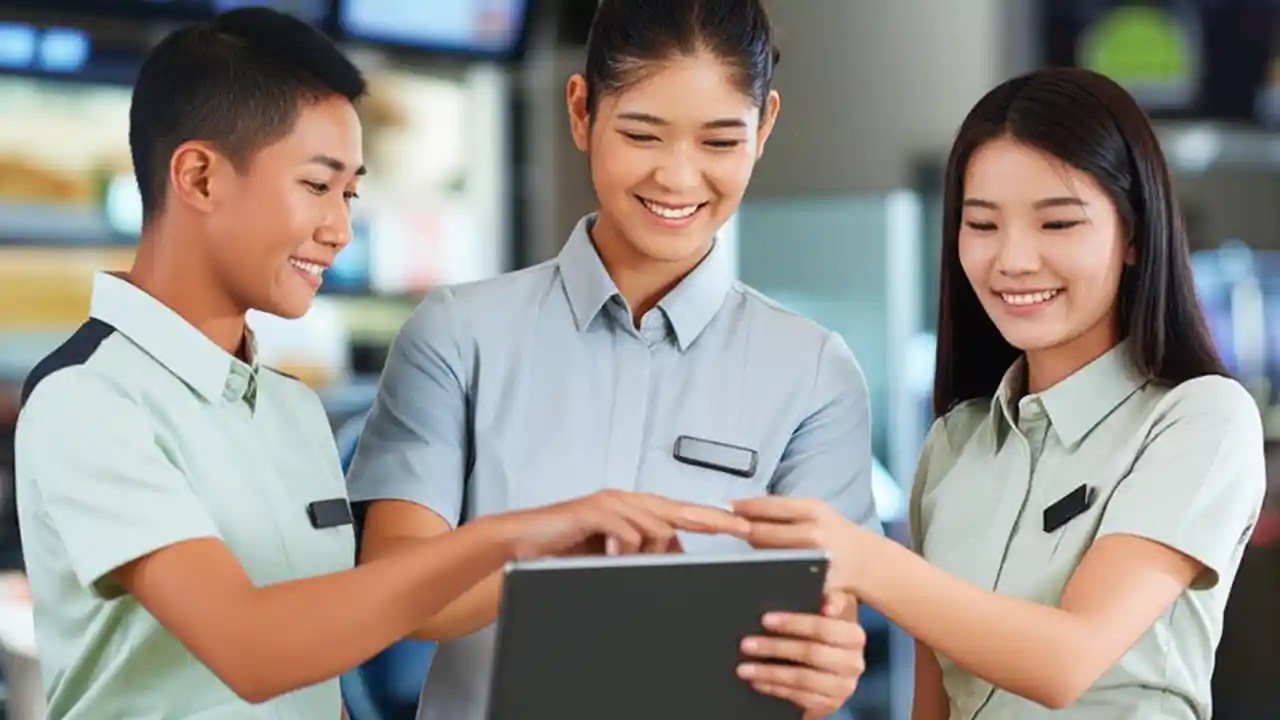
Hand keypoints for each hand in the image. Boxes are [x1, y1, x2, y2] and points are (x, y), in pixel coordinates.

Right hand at [502, 490, 749, 558]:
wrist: (521, 542)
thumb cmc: (565, 550)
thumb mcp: (610, 555)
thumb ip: (639, 555)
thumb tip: (671, 560)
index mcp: (634, 511)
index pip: (681, 514)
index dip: (712, 519)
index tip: (742, 527)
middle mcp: (627, 501)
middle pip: (681, 510)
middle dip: (713, 520)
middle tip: (740, 528)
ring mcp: (611, 503)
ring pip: (656, 525)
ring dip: (650, 550)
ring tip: (624, 558)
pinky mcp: (594, 510)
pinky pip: (628, 531)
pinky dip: (626, 547)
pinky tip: (611, 554)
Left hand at [733, 497, 863, 591]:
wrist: (865, 560)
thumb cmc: (832, 531)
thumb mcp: (814, 510)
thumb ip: (782, 509)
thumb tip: (742, 507)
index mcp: (813, 510)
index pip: (769, 506)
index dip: (745, 507)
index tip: (728, 506)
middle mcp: (814, 533)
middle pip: (763, 532)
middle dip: (743, 530)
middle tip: (729, 527)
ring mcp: (814, 558)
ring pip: (768, 554)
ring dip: (753, 549)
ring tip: (746, 544)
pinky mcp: (814, 581)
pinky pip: (782, 575)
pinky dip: (767, 569)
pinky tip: (760, 567)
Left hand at [738, 591, 865, 717]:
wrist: (836, 659)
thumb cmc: (826, 625)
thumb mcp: (831, 605)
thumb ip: (830, 596)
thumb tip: (827, 605)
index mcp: (854, 635)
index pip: (824, 627)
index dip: (794, 623)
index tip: (766, 620)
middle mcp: (853, 663)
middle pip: (811, 654)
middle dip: (775, 648)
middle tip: (746, 644)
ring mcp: (842, 686)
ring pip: (803, 680)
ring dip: (770, 673)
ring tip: (744, 668)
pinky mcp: (830, 704)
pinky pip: (800, 698)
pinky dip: (775, 689)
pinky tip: (757, 682)